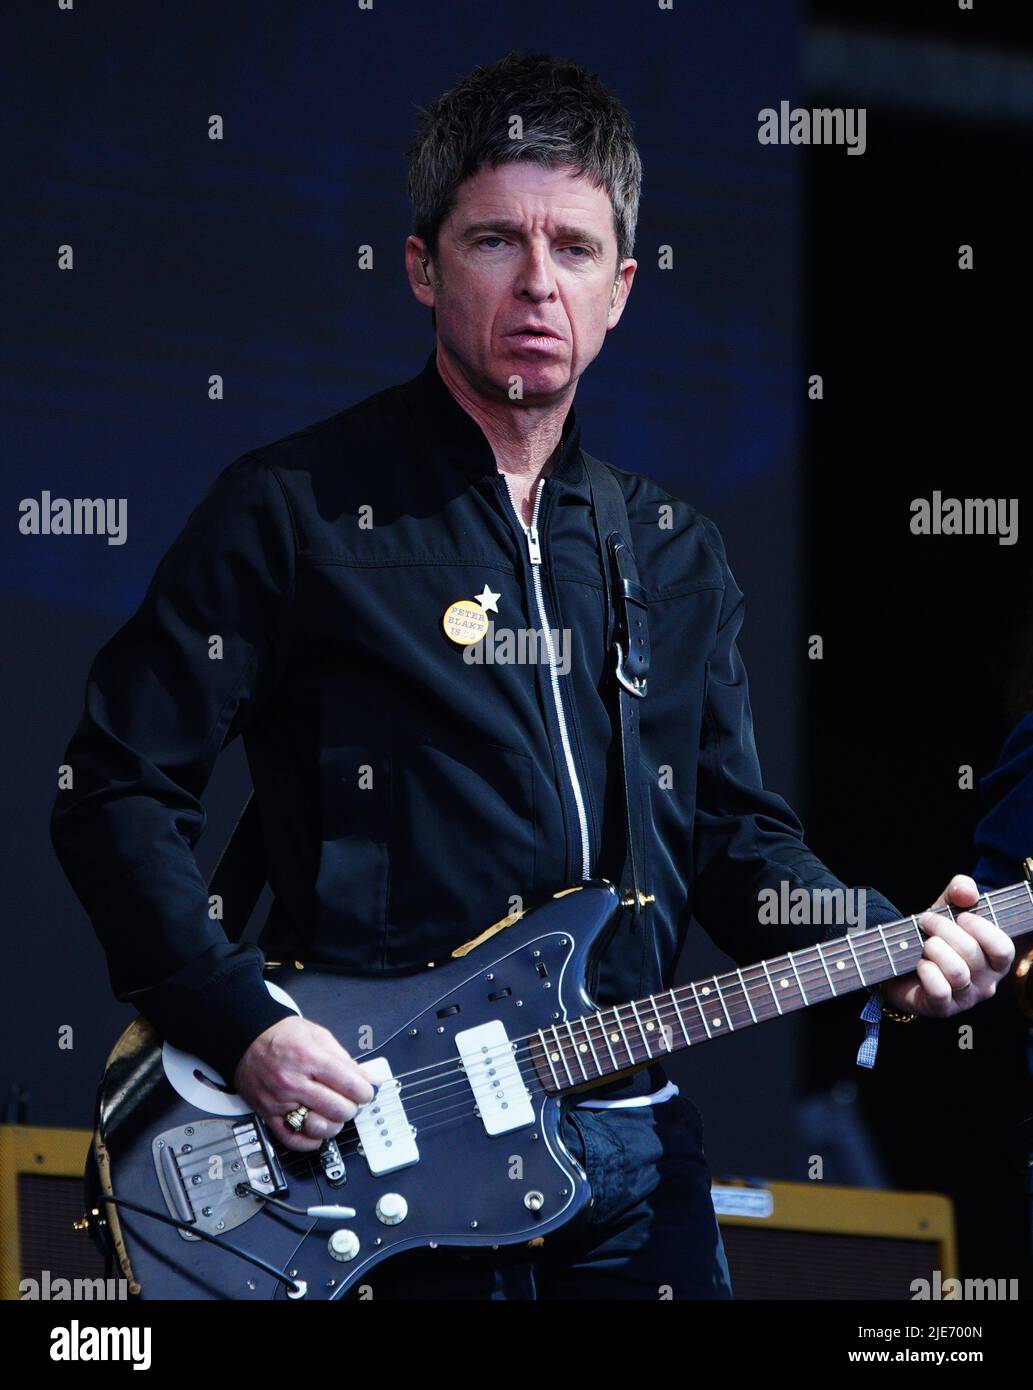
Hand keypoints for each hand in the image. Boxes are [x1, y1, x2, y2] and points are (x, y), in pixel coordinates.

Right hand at [232, 1016, 375, 1152]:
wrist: (248, 1039)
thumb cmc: (284, 1036)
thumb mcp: (319, 1037)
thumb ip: (346, 1061)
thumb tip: (371, 1080)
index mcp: (309, 1058)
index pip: (350, 1084)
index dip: (365, 1091)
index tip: (366, 1092)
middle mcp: (293, 1082)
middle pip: (338, 1108)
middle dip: (352, 1107)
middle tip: (349, 1101)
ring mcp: (280, 1101)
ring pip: (319, 1127)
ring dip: (334, 1125)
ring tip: (334, 1114)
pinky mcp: (269, 1115)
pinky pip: (293, 1140)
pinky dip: (311, 1142)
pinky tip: (318, 1132)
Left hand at [880, 874, 1014, 1018]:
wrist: (903, 960)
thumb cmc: (935, 934)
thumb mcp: (948, 907)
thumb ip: (961, 890)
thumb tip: (967, 892)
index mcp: (996, 959)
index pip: (1002, 947)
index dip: (979, 927)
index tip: (959, 915)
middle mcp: (986, 982)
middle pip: (972, 953)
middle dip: (944, 929)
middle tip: (927, 921)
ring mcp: (966, 998)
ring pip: (956, 971)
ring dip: (933, 949)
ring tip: (924, 944)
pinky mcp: (942, 1008)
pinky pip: (939, 989)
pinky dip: (926, 970)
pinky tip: (920, 964)